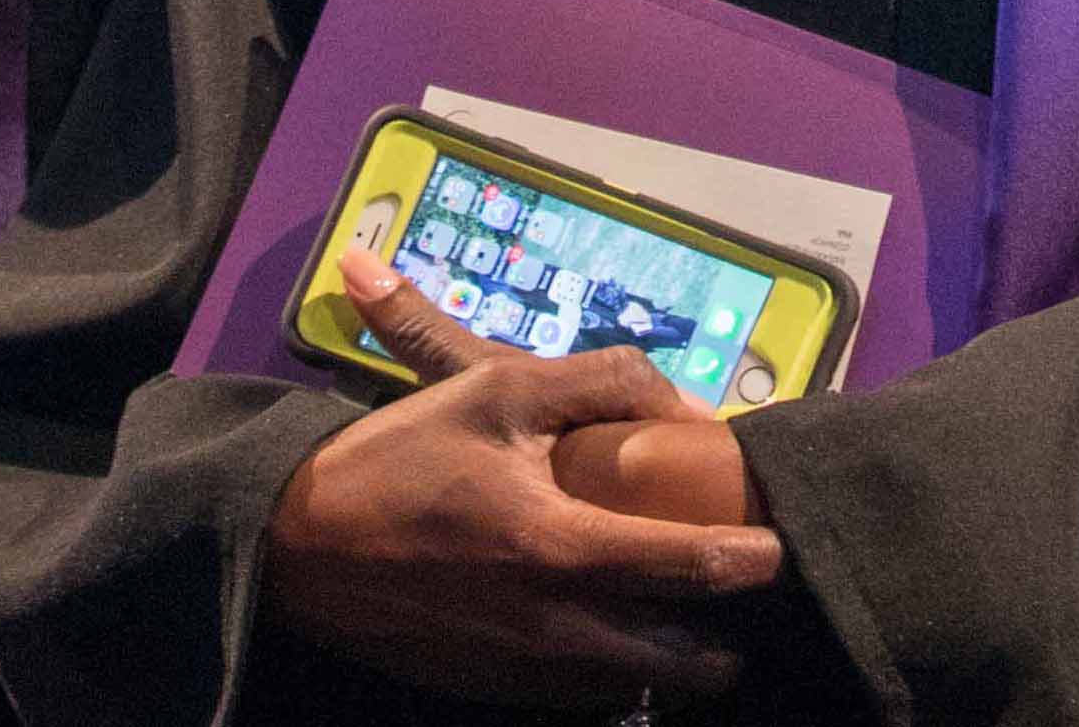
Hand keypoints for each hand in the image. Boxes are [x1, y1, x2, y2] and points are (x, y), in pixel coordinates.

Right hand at [261, 255, 783, 704]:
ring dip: (677, 657)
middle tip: (741, 589)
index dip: (756, 558)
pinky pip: (586, 695)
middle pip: (688, 664)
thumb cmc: (404, 456)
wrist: (298, 543)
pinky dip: (618, 669)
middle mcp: (554, 629)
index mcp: (561, 550)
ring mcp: (524, 673)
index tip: (780, 541)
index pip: (696, 571)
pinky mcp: (495, 692)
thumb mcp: (500, 385)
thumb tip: (690, 410)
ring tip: (690, 610)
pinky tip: (617, 624)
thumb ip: (607, 382)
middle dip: (730, 634)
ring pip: (640, 688)